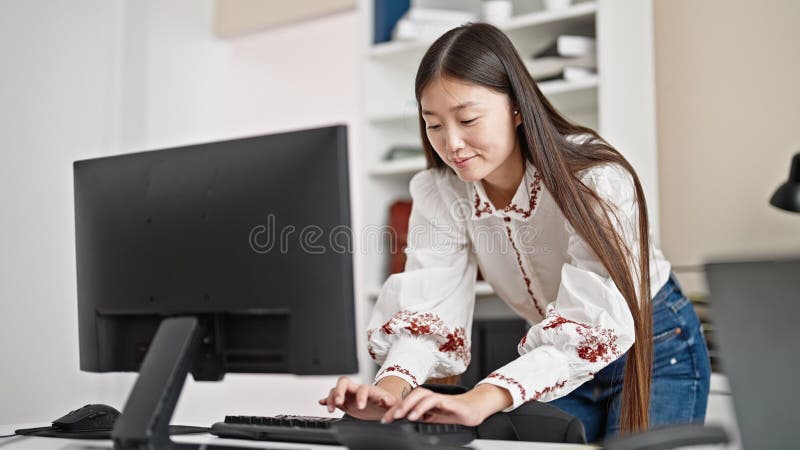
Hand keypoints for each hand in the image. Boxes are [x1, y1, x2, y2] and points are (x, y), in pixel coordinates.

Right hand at [318, 376, 397, 420]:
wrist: (384, 408)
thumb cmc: (389, 405)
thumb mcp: (393, 404)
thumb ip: (391, 402)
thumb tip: (387, 399)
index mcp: (370, 390)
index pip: (363, 388)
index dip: (360, 396)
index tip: (361, 407)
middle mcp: (358, 390)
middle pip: (344, 382)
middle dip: (339, 391)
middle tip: (338, 402)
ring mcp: (350, 395)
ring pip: (336, 390)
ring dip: (331, 398)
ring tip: (331, 409)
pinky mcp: (344, 402)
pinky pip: (332, 398)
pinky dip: (326, 400)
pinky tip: (322, 403)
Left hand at [381, 384, 511, 426]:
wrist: (475, 410)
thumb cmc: (454, 412)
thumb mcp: (434, 419)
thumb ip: (422, 418)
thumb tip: (405, 424)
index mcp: (426, 401)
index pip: (407, 402)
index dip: (394, 409)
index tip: (384, 420)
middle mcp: (431, 397)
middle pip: (411, 395)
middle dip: (398, 406)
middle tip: (387, 418)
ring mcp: (440, 398)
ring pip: (421, 395)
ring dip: (408, 404)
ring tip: (400, 416)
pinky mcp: (449, 402)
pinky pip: (434, 401)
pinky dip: (423, 407)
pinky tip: (417, 416)